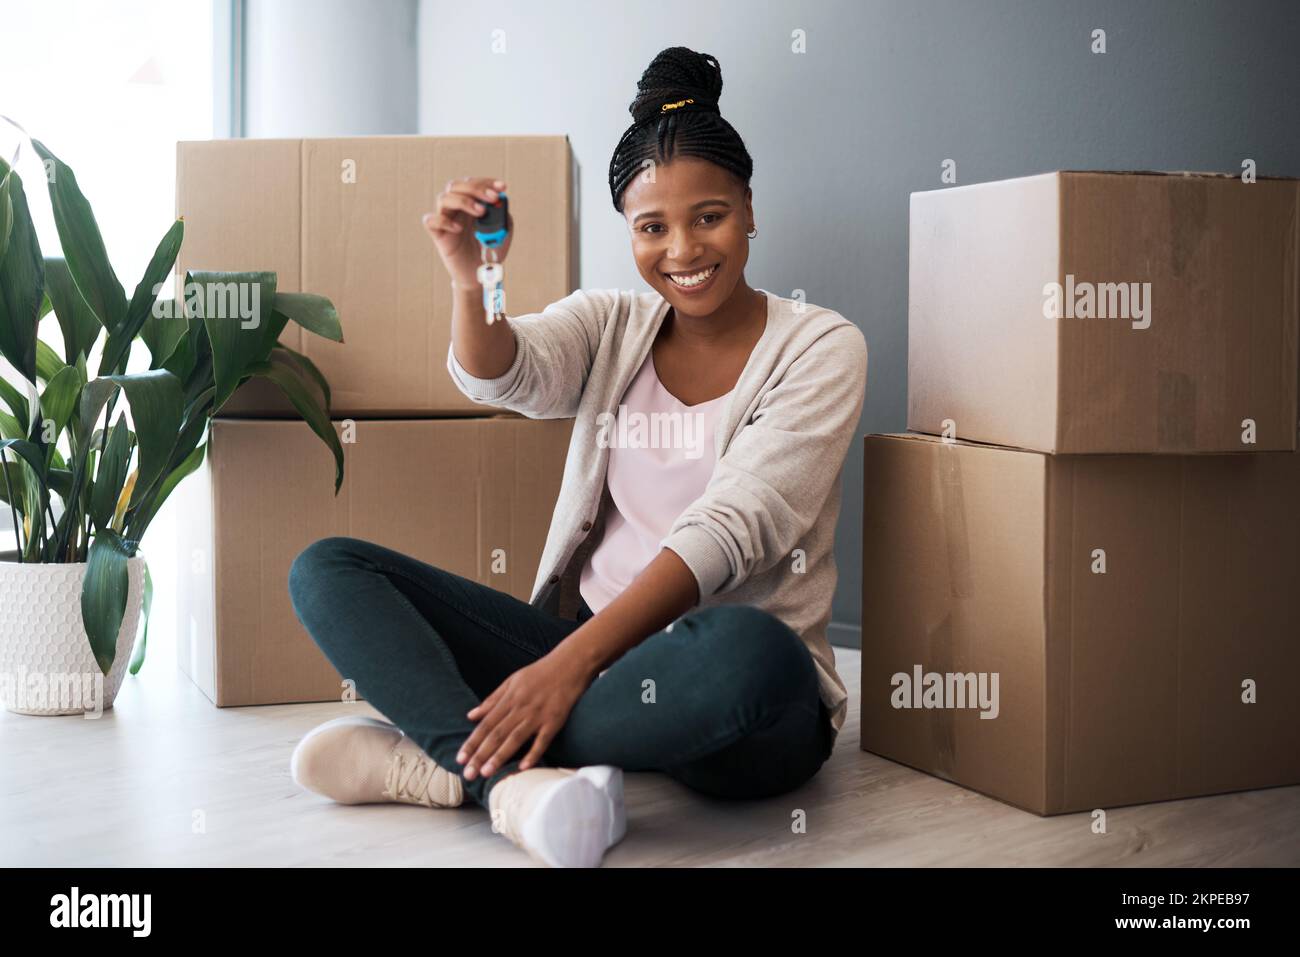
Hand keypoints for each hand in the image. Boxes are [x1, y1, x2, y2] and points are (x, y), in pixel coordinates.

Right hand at [421, 176, 514, 285]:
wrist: (480, 274)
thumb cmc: (489, 250)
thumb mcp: (503, 231)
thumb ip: (502, 215)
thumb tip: (499, 202)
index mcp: (471, 203)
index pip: (473, 183)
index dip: (487, 182)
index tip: (502, 187)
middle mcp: (456, 208)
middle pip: (455, 185)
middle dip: (476, 189)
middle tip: (492, 198)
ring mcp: (446, 220)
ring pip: (443, 198)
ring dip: (463, 201)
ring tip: (480, 212)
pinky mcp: (438, 235)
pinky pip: (430, 220)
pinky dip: (443, 221)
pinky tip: (459, 229)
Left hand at [457, 650, 592, 779]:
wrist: (570, 664)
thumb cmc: (539, 673)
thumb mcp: (512, 681)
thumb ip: (492, 700)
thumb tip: (471, 715)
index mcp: (509, 699)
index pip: (486, 724)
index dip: (472, 742)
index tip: (460, 759)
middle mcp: (520, 708)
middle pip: (497, 734)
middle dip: (480, 755)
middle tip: (468, 774)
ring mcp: (538, 715)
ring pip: (515, 739)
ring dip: (500, 757)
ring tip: (486, 773)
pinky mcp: (555, 720)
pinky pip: (543, 740)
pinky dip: (533, 753)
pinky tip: (522, 768)